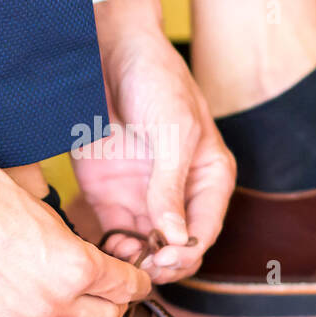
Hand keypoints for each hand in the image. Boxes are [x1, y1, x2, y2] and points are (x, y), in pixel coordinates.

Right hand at [0, 131, 151, 316]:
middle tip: (96, 292)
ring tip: (60, 311)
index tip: (133, 283)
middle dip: (105, 305)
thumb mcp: (43, 208)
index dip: (134, 282)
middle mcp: (48, 304)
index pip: (126, 288)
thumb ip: (69, 244)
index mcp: (72, 266)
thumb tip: (87, 259)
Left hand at [73, 0, 235, 283]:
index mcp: (208, 179)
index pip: (205, 231)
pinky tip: (107, 248)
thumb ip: (170, 184)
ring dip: (136, 261)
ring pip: (147, 250)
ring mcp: (144, 197)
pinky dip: (113, 250)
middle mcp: (179, 194)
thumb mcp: (173, 131)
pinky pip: (116, 236)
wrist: (109, 53)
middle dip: (164, 262)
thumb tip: (174, 235)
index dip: (187, 251)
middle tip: (143, 263)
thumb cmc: (155, 80)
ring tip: (121, 255)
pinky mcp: (110, 196)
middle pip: (178, 248)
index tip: (165, 255)